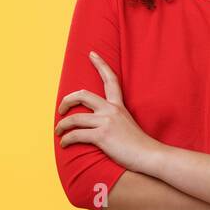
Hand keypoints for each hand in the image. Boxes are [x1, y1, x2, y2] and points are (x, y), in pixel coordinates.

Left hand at [55, 51, 164, 172]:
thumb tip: (100, 124)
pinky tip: (64, 144)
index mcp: (119, 107)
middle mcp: (112, 110)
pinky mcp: (102, 136)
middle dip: (66, 101)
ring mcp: (106, 122)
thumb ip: (115, 120)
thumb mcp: (128, 125)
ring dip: (61, 126)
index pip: (110, 80)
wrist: (150, 156)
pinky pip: (75, 135)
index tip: (92, 54)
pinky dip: (66, 140)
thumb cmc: (140, 145)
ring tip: (58, 132)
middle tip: (60, 110)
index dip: (101, 65)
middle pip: (82, 95)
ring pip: (74, 118)